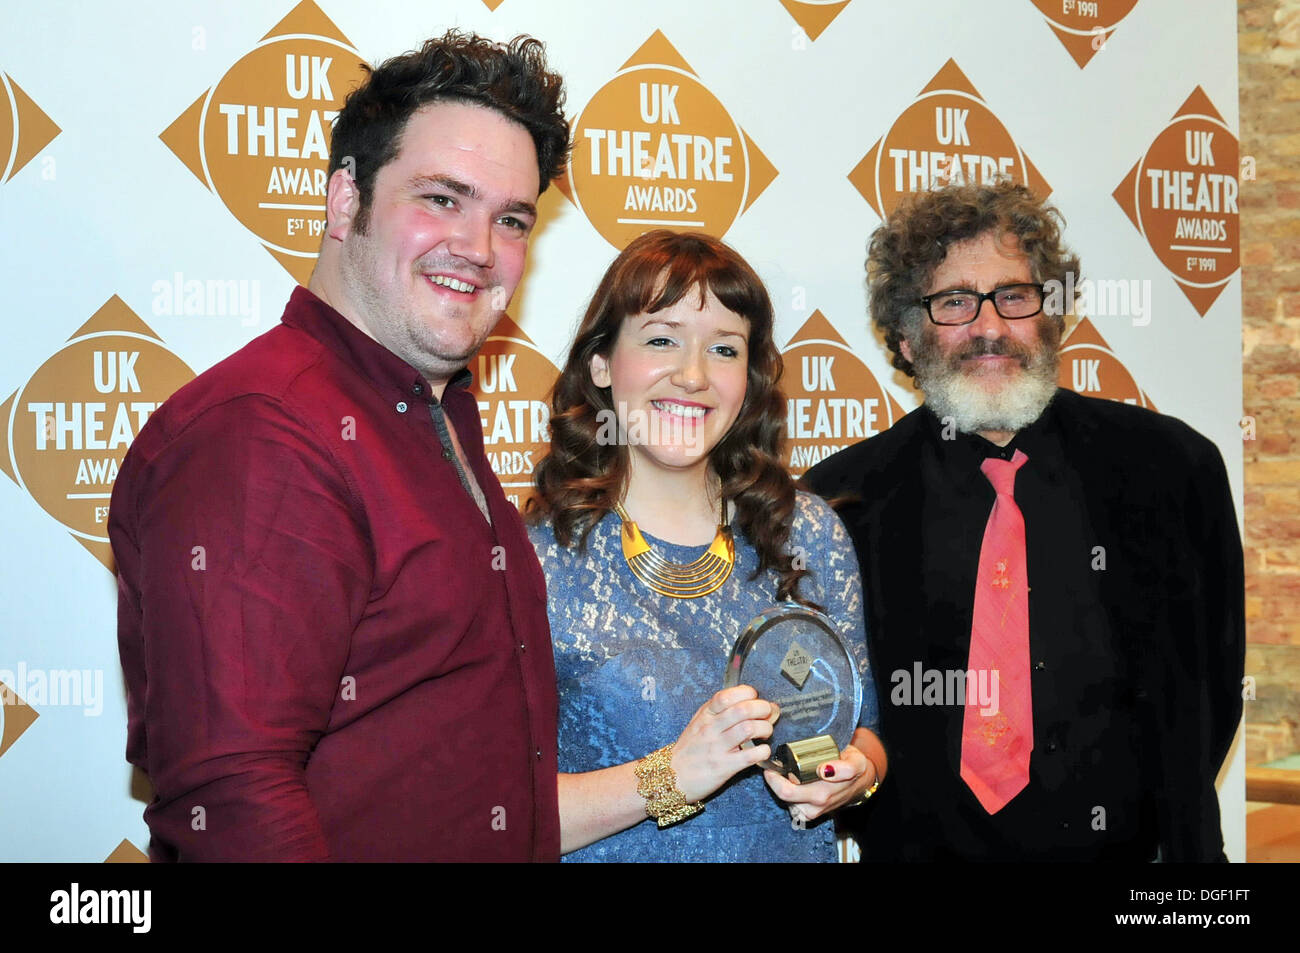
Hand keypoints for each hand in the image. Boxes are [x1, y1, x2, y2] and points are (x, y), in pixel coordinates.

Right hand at [669, 685, 778, 803]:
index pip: (727, 695)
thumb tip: (750, 703)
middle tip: (769, 714)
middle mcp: (710, 728)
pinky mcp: (724, 767)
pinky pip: (751, 756)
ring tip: (766, 733)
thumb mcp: (698, 723)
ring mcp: (717, 748)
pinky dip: (763, 751)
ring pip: (749, 729)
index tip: (755, 698)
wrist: (672, 778)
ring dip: (765, 729)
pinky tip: (763, 751)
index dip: (747, 693)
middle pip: (743, 710)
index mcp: (705, 715)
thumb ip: (720, 712)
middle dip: (763, 709)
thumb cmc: (689, 750)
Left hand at [763, 742, 877, 823]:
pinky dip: (787, 794)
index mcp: (822, 794)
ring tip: (782, 771)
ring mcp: (812, 811)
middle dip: (774, 780)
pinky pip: (790, 805)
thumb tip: (824, 771)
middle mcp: (815, 806)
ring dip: (780, 787)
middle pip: (783, 796)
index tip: (772, 764)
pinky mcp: (809, 814)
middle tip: (773, 765)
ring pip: (785, 801)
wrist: (860, 781)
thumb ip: (845, 768)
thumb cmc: (854, 766)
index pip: (787, 791)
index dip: (774, 777)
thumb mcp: (856, 763)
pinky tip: (789, 782)